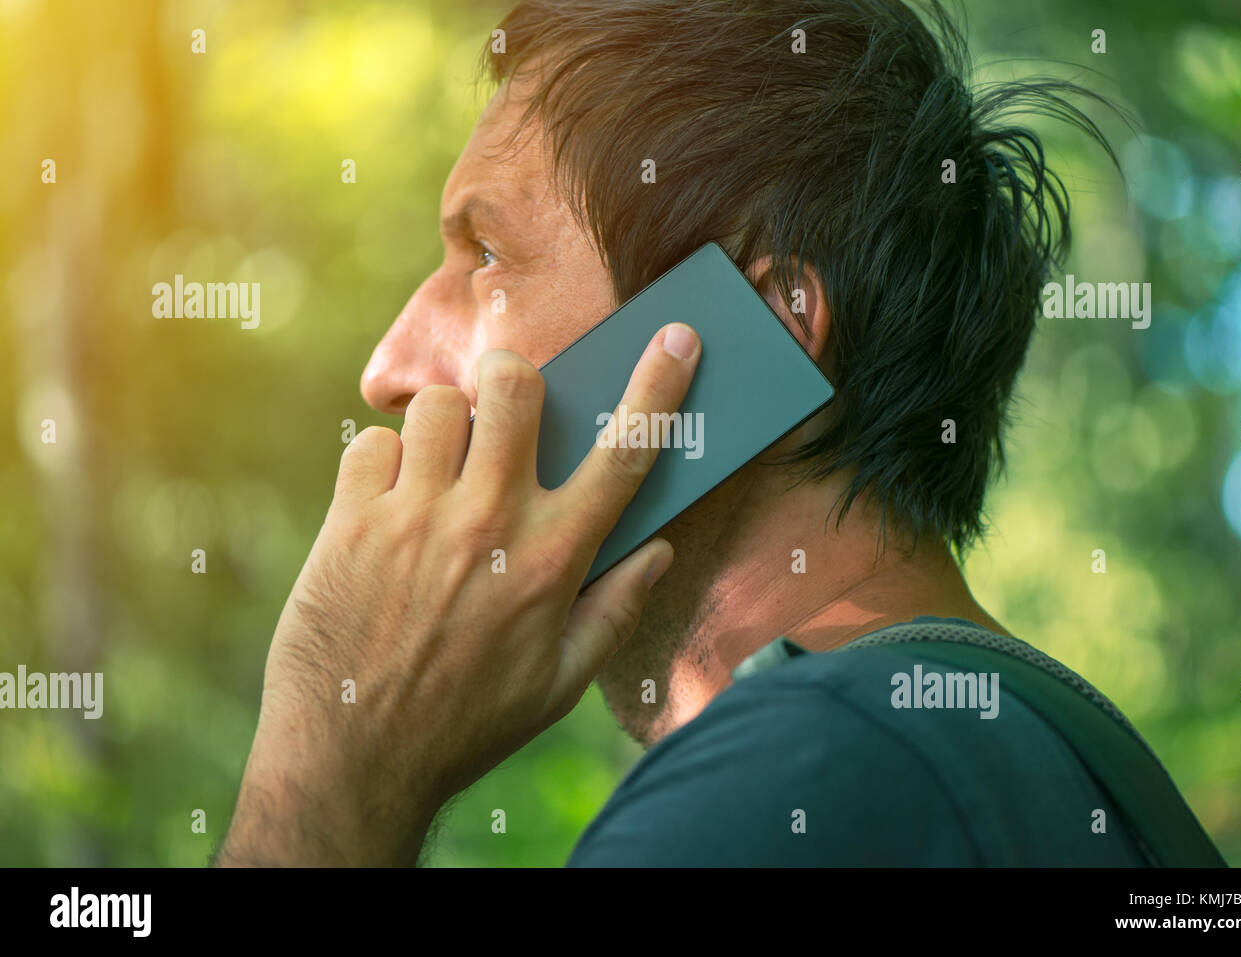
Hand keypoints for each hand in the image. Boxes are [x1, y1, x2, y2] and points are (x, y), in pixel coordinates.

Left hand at [216, 322, 700, 865]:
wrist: (356, 759)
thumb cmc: (469, 721)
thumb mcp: (561, 682)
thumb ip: (616, 610)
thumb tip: (656, 549)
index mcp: (554, 559)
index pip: (624, 454)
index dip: (659, 386)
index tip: (677, 338)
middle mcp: (490, 522)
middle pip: (514, 388)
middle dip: (514, 380)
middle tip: (505, 410)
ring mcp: (416, 517)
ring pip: (438, 406)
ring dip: (444, 427)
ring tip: (440, 472)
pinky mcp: (352, 523)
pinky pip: (371, 444)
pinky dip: (380, 464)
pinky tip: (386, 508)